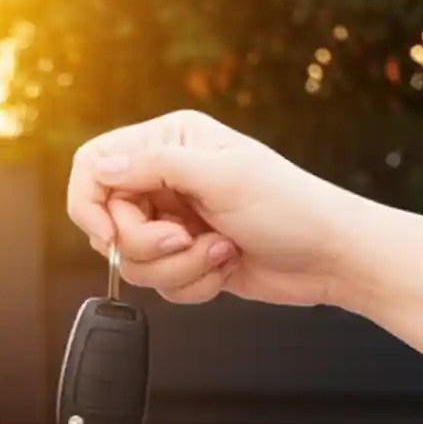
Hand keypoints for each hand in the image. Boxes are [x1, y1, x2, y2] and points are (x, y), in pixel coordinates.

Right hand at [67, 110, 371, 306]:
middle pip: (108, 222)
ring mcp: (173, 219)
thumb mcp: (221, 177)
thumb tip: (100, 168)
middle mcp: (164, 178)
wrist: (333, 256)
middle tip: (185, 239)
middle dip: (146, 244)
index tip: (110, 232)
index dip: (89, 203)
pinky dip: (191, 282)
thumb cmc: (292, 207)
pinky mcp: (184, 256)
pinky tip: (226, 264)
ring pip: (131, 260)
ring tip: (220, 251)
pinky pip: (158, 282)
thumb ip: (155, 167)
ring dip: (176, 266)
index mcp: (169, 141)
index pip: (94, 165)